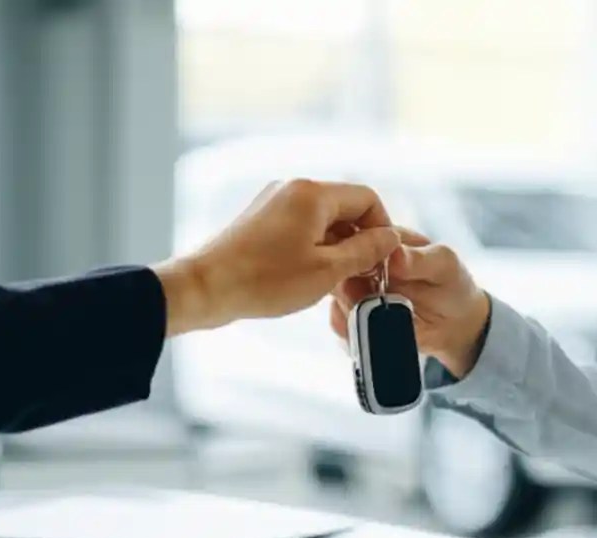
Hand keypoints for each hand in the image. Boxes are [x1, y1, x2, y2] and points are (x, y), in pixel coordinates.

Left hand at [154, 179, 402, 336]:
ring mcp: (274, 202)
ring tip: (339, 281)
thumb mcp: (327, 271)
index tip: (384, 259)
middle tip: (365, 274)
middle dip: (361, 239)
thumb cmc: (264, 281)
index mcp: (312, 193)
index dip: (383, 229)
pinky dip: (316, 247)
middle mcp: (293, 189)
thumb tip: (390, 239)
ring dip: (339, 246)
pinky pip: (302, 226)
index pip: (368, 198)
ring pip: (324, 219)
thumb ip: (365, 251)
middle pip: (346, 207)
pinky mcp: (261, 219)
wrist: (206, 288)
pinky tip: (313, 276)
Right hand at [329, 233, 490, 377]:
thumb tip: (396, 254)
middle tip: (368, 300)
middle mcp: (362, 265)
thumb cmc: (451, 284)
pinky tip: (369, 334)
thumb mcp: (444, 266)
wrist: (454, 324)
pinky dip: (351, 332)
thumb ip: (420, 260)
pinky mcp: (355, 319)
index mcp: (380, 241)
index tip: (366, 270)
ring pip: (335, 299)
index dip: (352, 251)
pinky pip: (341, 326)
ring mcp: (355, 293)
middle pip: (336, 270)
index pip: (354, 237)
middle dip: (347, 287)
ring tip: (374, 318)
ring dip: (350, 310)